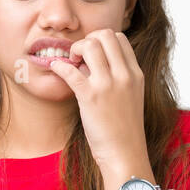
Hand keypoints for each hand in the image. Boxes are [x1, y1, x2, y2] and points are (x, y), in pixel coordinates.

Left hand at [49, 29, 147, 174]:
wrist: (125, 154)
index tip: (92, 55)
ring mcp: (108, 85)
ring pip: (90, 45)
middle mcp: (124, 75)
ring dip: (76, 50)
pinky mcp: (91, 97)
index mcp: (135, 74)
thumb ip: (116, 78)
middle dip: (88, 40)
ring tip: (72, 64)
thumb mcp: (129, 98)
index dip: (102, 40)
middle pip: (105, 35)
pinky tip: (55, 67)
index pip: (120, 38)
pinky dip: (59, 65)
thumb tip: (91, 65)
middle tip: (79, 57)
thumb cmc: (123, 130)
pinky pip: (70, 70)